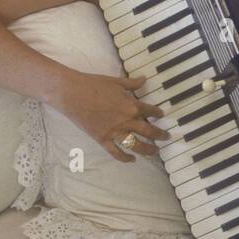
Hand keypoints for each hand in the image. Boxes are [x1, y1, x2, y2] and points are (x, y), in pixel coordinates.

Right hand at [53, 71, 171, 162]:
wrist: (72, 93)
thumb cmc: (94, 84)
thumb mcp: (116, 82)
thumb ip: (132, 83)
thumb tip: (144, 79)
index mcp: (132, 105)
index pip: (151, 111)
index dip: (158, 113)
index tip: (161, 115)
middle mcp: (127, 120)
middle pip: (149, 131)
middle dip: (160, 135)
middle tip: (167, 137)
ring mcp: (115, 131)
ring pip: (136, 145)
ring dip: (148, 149)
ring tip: (155, 151)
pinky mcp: (103, 139)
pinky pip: (116, 152)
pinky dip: (125, 158)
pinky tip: (132, 160)